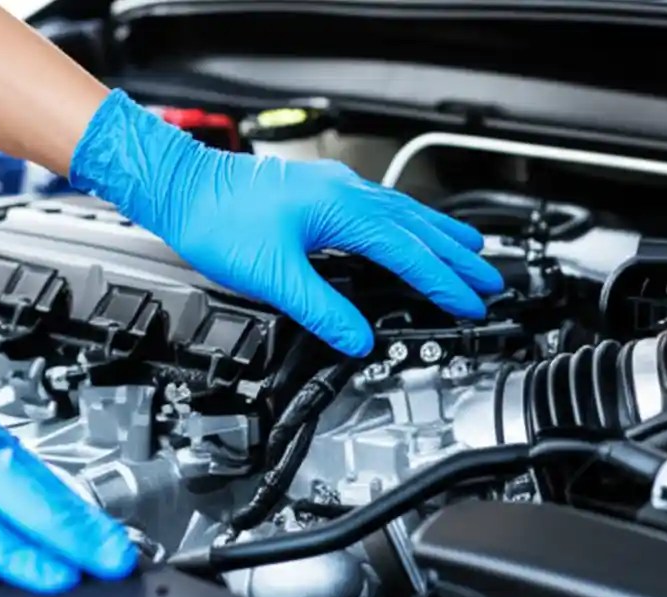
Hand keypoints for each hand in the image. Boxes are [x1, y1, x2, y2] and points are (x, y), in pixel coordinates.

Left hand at [70, 90, 503, 357]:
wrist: (179, 188)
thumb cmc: (216, 221)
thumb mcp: (272, 276)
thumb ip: (321, 310)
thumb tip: (357, 338)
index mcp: (343, 212)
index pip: (408, 253)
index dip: (441, 283)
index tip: (469, 303)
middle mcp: (345, 194)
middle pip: (416, 228)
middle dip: (455, 257)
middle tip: (487, 280)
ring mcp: (332, 189)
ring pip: (401, 214)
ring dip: (436, 235)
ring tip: (466, 251)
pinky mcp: (317, 193)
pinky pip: (380, 209)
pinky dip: (406, 225)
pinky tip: (406, 232)